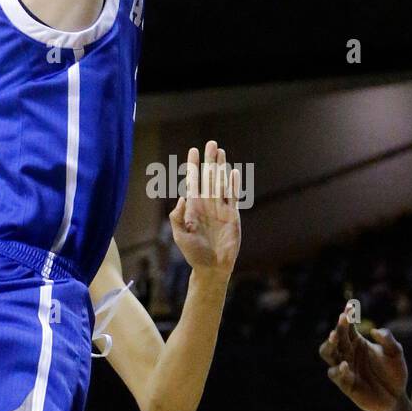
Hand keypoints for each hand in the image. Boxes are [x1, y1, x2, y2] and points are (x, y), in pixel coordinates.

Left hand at [169, 141, 240, 273]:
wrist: (212, 267)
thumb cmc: (193, 253)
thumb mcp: (180, 235)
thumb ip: (178, 217)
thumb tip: (183, 196)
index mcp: (193, 206)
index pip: (193, 180)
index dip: (193, 166)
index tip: (193, 150)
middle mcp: (207, 203)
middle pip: (209, 176)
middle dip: (209, 160)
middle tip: (211, 143)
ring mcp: (220, 208)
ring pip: (221, 182)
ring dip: (221, 167)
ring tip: (221, 151)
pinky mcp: (232, 215)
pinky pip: (233, 196)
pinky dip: (234, 184)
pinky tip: (234, 172)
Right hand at [319, 314, 408, 410]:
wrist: (396, 397)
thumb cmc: (393, 372)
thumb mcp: (395, 353)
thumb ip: (388, 340)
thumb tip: (374, 331)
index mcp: (356, 342)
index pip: (347, 326)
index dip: (347, 316)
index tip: (350, 307)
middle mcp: (347, 353)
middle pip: (334, 337)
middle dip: (337, 327)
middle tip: (343, 319)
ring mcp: (344, 368)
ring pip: (327, 353)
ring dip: (329, 344)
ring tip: (335, 336)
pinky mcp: (345, 384)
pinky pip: (335, 375)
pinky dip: (338, 369)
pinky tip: (345, 365)